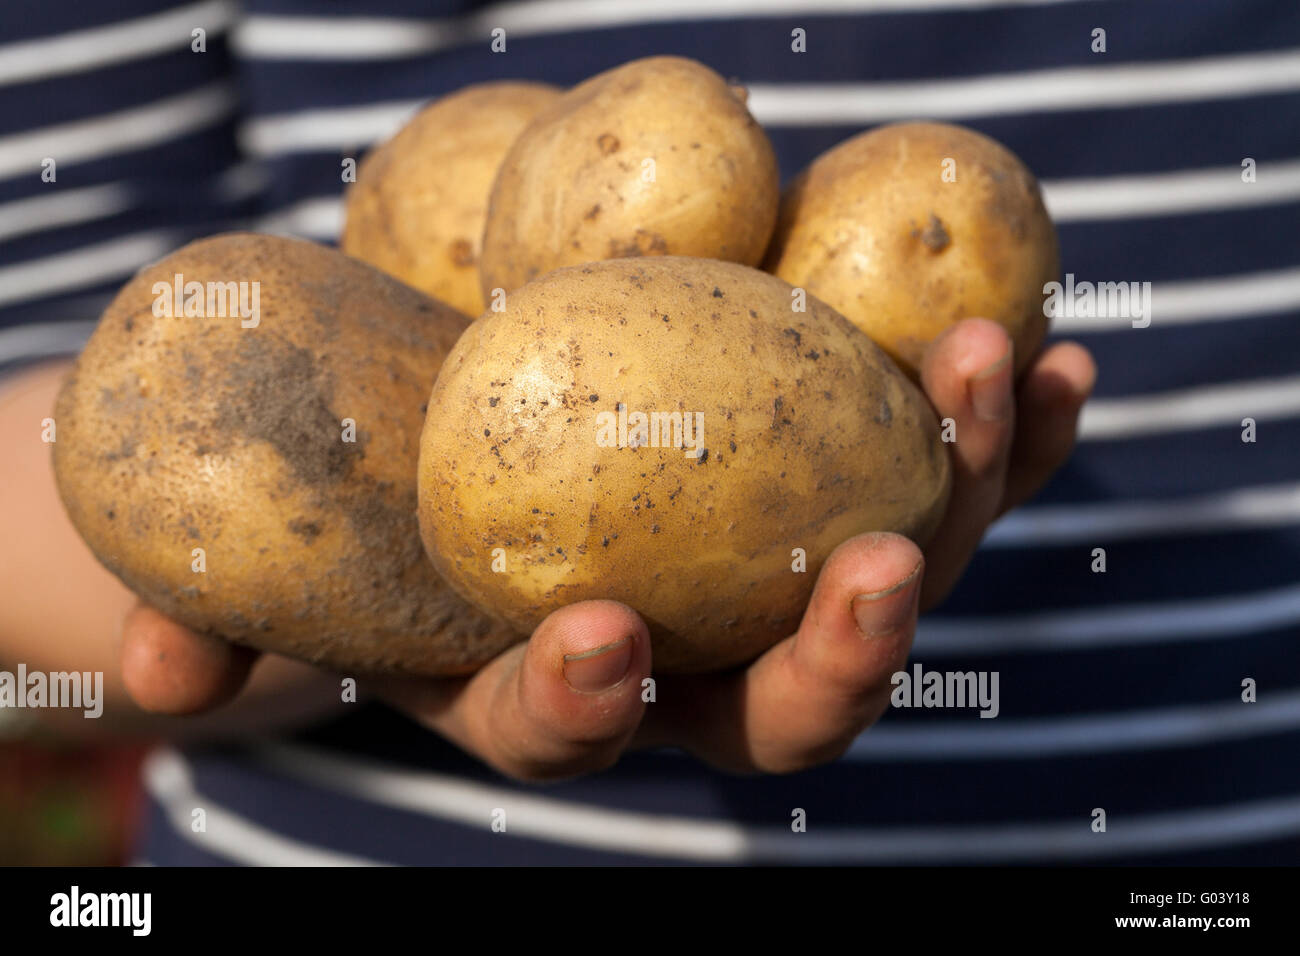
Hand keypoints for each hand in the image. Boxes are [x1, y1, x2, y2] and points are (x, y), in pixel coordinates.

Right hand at [122, 318, 1093, 777]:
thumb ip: (210, 624)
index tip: (595, 636)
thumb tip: (153, 673)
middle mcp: (683, 657)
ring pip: (887, 580)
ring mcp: (765, 579)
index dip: (583, 704)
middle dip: (843, 648)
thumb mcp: (276, 562)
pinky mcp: (826, 488)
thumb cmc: (358, 506)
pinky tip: (1038, 353)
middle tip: (885, 561)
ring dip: (958, 496)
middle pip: (781, 699)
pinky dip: (987, 426)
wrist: (450, 423)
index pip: (572, 732)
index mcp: (549, 688)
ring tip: (995, 378)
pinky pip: (924, 470)